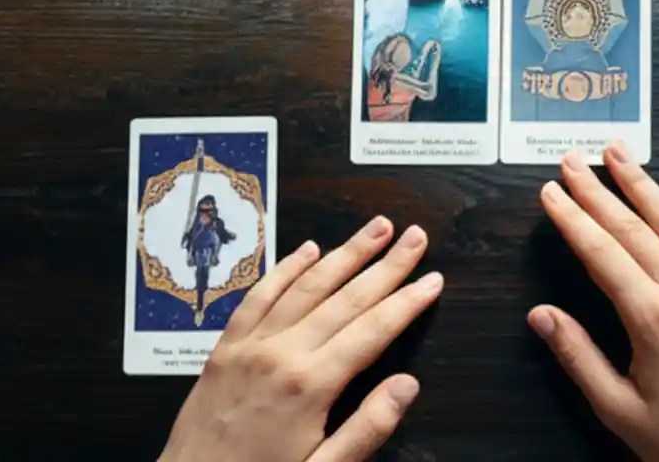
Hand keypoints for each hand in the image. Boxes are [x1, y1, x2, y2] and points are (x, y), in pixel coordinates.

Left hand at [161, 217, 442, 461]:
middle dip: (386, 265)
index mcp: (309, 386)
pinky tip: (307, 249)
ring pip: (305, 287)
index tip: (433, 280)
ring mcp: (249, 346)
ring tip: (375, 228)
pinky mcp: (224, 349)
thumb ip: (366, 429)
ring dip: (344, 253)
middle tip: (415, 236)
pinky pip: (258, 296)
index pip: (373, 330)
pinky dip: (285, 270)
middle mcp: (280, 354)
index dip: (407, 302)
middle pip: (346, 298)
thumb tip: (407, 386)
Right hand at [529, 143, 658, 461]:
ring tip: (617, 152)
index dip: (571, 220)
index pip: (601, 253)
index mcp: (652, 320)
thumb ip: (578, 356)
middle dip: (595, 192)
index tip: (550, 193)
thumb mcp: (618, 408)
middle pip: (631, 229)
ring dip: (642, 183)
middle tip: (569, 162)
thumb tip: (540, 315)